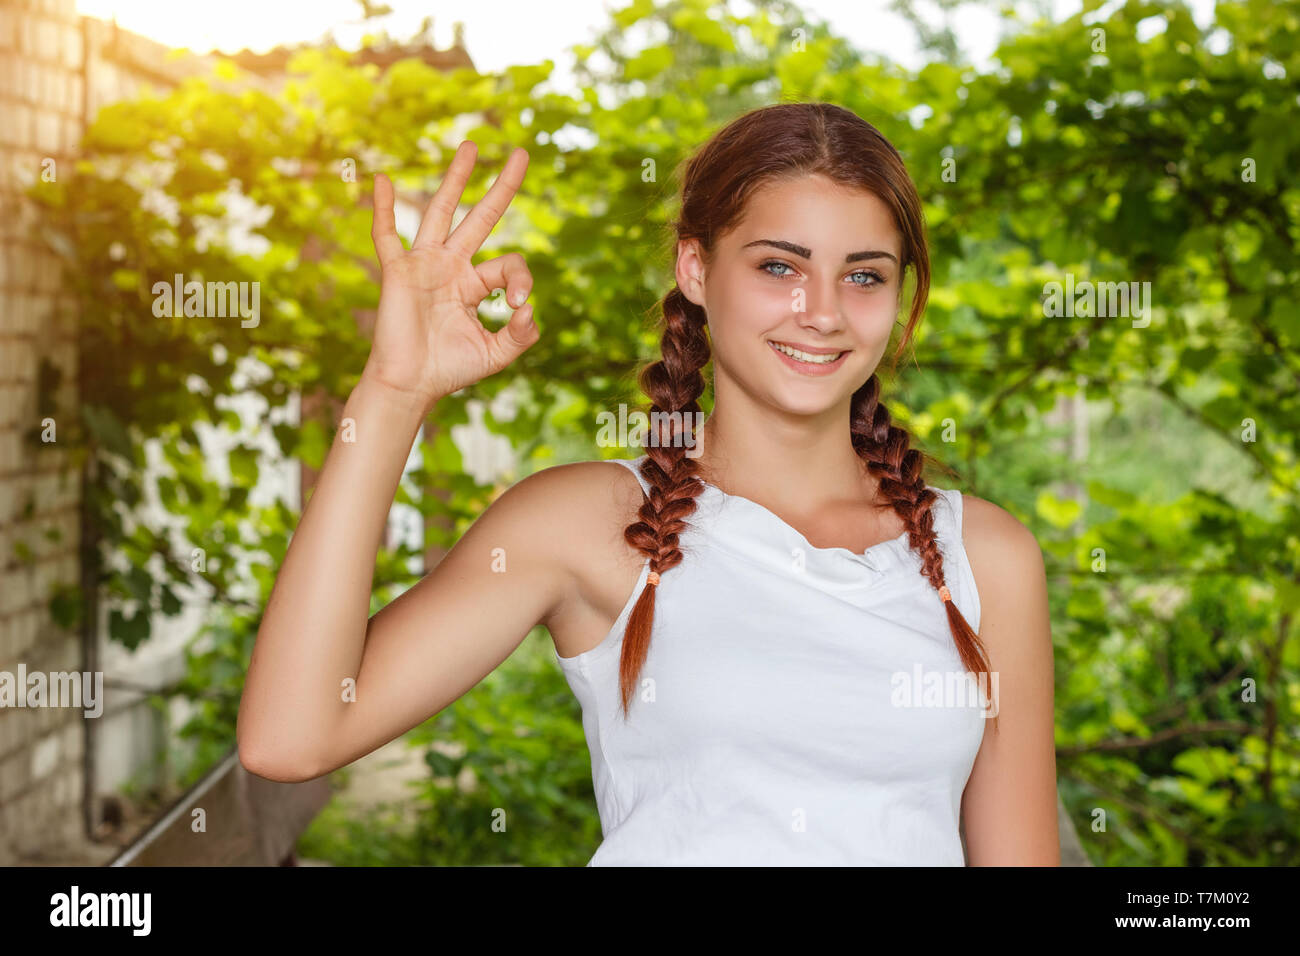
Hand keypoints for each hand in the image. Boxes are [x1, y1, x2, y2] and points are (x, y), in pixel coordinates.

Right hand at [362, 142, 538, 406]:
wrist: (410, 385)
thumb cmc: (449, 371)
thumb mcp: (496, 355)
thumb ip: (521, 335)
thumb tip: (531, 308)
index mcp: (474, 285)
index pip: (509, 263)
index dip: (521, 279)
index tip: (517, 305)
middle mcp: (451, 267)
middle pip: (481, 217)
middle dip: (501, 187)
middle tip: (520, 154)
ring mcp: (424, 265)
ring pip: (441, 212)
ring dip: (456, 179)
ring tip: (471, 146)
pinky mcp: (398, 272)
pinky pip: (387, 235)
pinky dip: (382, 208)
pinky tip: (381, 180)